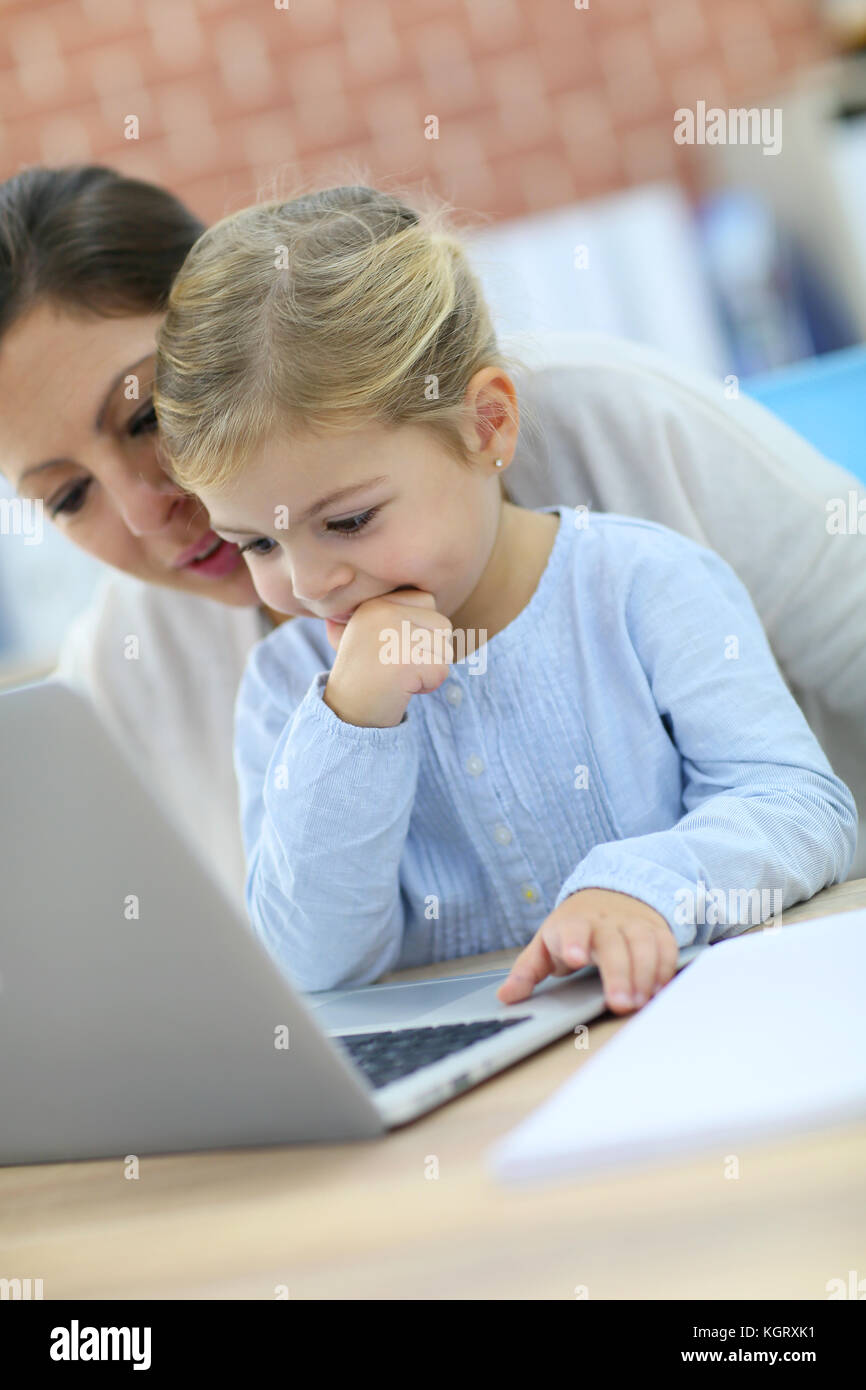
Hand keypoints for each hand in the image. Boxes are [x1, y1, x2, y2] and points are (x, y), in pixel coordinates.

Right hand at [323, 587, 452, 727]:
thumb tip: (428, 598)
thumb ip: (395, 612)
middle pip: (442, 625)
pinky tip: (404, 688)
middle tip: (401, 665)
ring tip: (402, 676)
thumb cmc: (364, 673)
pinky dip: (429, 685)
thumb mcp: (369, 631)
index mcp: (376, 602)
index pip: (428, 600)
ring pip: (445, 649)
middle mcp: (384, 612)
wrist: (345, 711)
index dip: (424, 628)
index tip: (397, 647)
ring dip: (431, 669)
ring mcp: (395, 636)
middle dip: (432, 651)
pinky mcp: (406, 662)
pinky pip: (442, 671)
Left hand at [496, 888, 678, 1013]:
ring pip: (643, 945)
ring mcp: (632, 924)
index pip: (573, 929)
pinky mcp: (656, 930)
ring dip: (645, 975)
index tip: (575, 956)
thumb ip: (527, 971)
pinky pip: (665, 947)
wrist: (610, 893)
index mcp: (573, 924)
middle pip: (613, 945)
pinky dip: (665, 968)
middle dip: (618, 974)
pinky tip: (660, 991)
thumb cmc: (573, 928)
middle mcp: (605, 922)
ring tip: (640, 1003)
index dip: (574, 941)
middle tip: (620, 1003)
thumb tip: (506, 996)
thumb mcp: (545, 944)